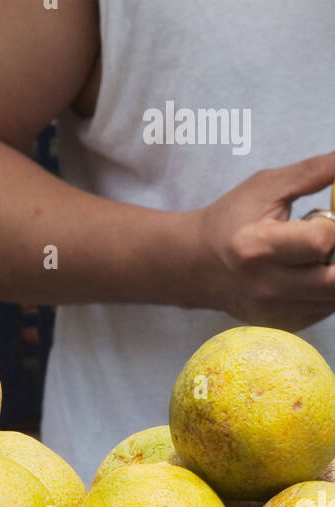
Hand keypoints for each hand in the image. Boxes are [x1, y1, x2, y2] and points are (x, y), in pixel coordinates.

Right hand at [194, 152, 334, 329]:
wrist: (195, 266)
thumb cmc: (230, 221)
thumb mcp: (266, 187)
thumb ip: (312, 172)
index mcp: (258, 247)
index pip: (322, 241)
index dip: (334, 225)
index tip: (327, 216)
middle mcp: (265, 286)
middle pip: (333, 281)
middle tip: (328, 237)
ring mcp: (272, 311)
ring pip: (331, 298)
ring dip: (334, 271)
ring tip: (317, 253)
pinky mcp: (278, 324)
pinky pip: (322, 310)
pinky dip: (327, 290)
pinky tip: (313, 271)